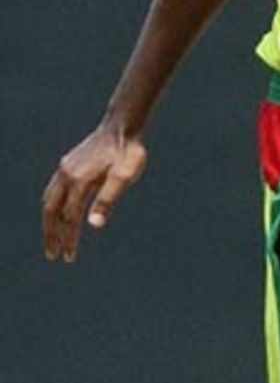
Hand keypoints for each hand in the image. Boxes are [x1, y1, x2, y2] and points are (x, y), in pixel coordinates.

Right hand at [42, 122, 147, 262]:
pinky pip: (53, 191)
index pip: (70, 218)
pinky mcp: (67, 164)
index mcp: (79, 180)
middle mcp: (66, 174)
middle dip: (51, 235)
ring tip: (52, 240)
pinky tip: (56, 215)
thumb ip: (108, 200)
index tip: (70, 257)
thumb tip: (93, 226)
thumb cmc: (128, 152)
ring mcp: (65, 168)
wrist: (123, 126)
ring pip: (49, 201)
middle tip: (52, 255)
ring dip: (49, 222)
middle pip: (51, 211)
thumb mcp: (125, 176)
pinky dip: (51, 207)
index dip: (69, 239)